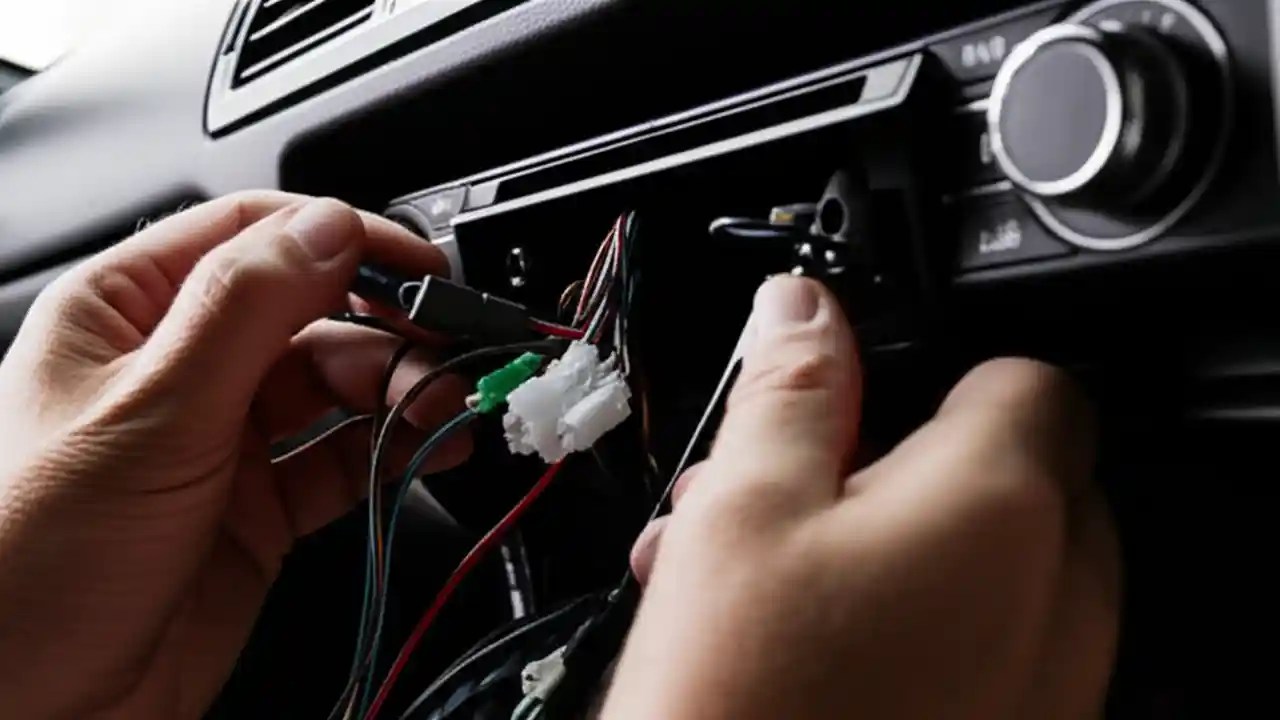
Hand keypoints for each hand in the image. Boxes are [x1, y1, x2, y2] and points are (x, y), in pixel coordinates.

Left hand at [0, 193, 470, 718]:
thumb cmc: (28, 561)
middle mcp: (180, 367)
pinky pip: (345, 461)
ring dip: (402, 391)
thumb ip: (245, 311)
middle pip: (311, 313)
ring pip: (338, 386)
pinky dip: (396, 451)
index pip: (252, 238)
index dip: (342, 240)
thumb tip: (331, 228)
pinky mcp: (260, 509)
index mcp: (126, 313)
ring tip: (445, 411)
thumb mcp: (147, 414)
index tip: (416, 268)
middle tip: (447, 353)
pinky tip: (429, 447)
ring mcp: (224, 440)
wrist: (32, 713)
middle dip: (387, 328)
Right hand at [608, 277, 1120, 718]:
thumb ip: (791, 390)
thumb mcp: (743, 512)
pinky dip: (904, 621)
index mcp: (1002, 505)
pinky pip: (981, 642)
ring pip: (980, 563)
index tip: (854, 405)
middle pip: (999, 472)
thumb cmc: (750, 706)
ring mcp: (1050, 677)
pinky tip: (796, 644)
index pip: (1022, 376)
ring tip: (760, 581)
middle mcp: (1059, 594)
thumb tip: (801, 307)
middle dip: (883, 466)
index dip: (926, 374)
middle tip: (776, 499)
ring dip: (878, 545)